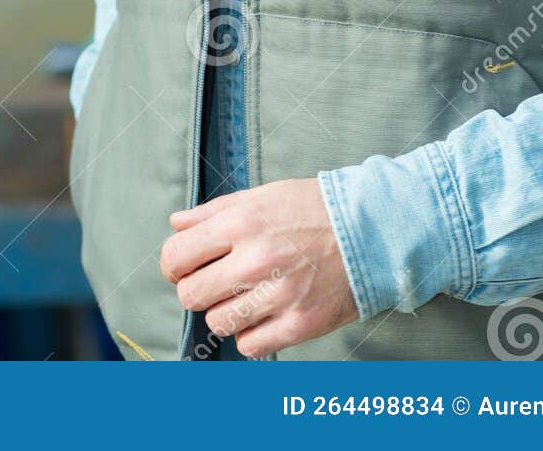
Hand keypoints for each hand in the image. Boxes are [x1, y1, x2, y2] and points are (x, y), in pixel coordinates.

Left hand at [159, 178, 358, 357]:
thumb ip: (212, 212)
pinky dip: (249, 335)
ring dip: (224, 312)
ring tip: (243, 297)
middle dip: (195, 290)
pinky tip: (262, 315)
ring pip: (218, 323)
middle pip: (191, 295)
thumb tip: (175, 224)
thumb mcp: (259, 196)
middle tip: (213, 283)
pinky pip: (249, 346)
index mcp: (241, 223)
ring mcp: (279, 295)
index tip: (183, 268)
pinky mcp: (299, 324)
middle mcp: (256, 260)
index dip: (173, 265)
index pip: (176, 256)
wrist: (370, 229)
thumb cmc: (311, 209)